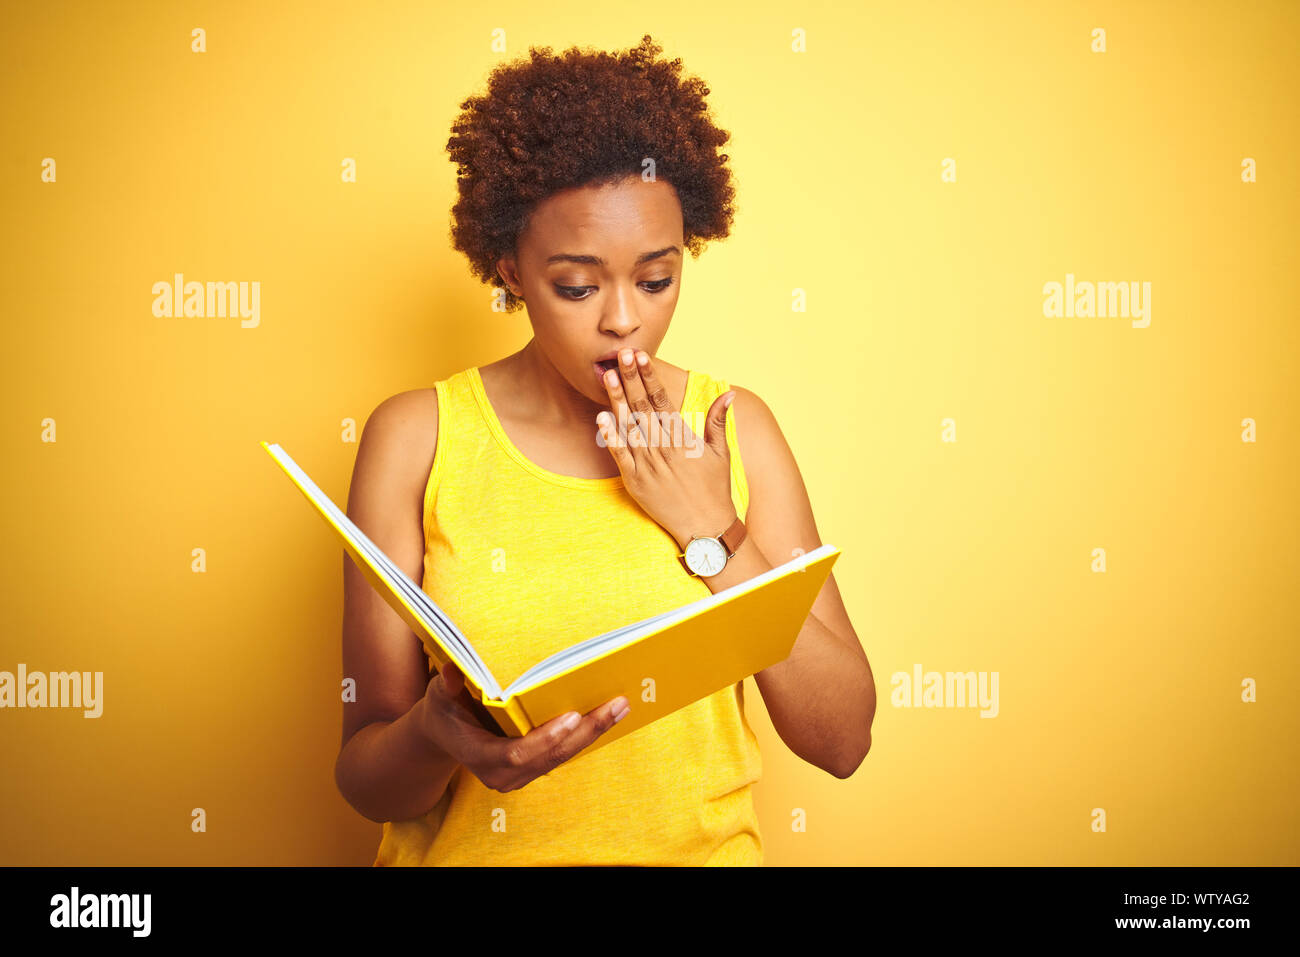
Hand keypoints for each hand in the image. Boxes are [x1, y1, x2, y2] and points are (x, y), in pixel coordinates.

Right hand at [419, 660, 629, 792]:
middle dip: (585, 732)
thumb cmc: (444, 710)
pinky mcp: (531, 770)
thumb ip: (446, 685)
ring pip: (561, 758)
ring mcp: (518, 776)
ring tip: (620, 707)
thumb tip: (451, 669)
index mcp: (478, 756)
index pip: (516, 754)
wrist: (444, 736)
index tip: (573, 716)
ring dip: (593, 734)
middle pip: (550, 758)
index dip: (546, 738)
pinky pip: (562, 755)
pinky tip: (608, 715)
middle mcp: (501, 774)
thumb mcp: (439, 696)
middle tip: (615, 705)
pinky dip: (586, 736)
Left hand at [596, 348, 737, 550]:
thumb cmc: (713, 488)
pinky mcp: (635, 482)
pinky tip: (600, 417)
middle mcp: (663, 448)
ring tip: (606, 375)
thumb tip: (728, 394)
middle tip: (619, 354)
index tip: (641, 356)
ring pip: (628, 426)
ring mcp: (648, 465)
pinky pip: (620, 455)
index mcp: (682, 438)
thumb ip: (718, 420)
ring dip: (616, 400)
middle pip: (642, 407)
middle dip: (630, 378)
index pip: (662, 400)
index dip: (649, 376)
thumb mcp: (720, 452)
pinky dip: (610, 437)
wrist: (705, 527)